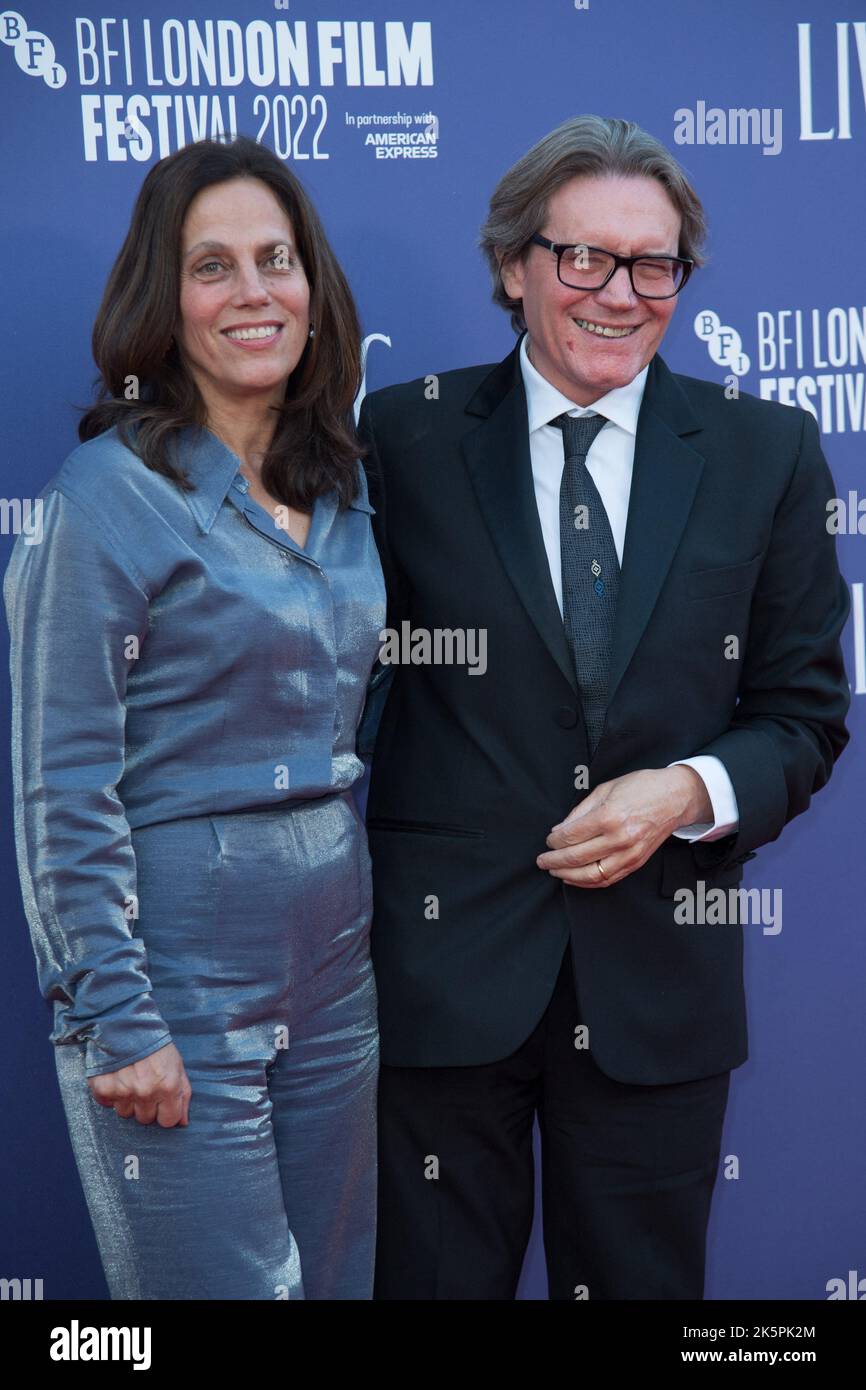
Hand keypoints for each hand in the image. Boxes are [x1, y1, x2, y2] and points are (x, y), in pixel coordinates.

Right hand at [87, 1041, 190, 1126]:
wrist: (126, 1023)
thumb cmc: (155, 1044)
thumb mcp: (177, 1064)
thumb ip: (182, 1094)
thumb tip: (182, 1122)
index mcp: (167, 1086)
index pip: (168, 1121)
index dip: (165, 1112)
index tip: (161, 1103)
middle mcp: (146, 1092)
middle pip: (145, 1118)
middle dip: (145, 1105)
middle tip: (143, 1085)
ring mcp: (123, 1092)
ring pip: (125, 1113)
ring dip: (127, 1100)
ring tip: (129, 1079)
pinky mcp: (104, 1088)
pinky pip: (107, 1104)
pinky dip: (110, 1094)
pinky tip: (115, 1077)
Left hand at [536, 766, 711, 888]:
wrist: (675, 798)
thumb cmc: (641, 788)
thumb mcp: (605, 789)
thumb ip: (580, 811)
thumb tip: (559, 830)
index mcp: (610, 816)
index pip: (571, 836)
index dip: (554, 841)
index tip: (548, 840)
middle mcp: (620, 838)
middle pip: (577, 857)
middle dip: (554, 861)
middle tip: (542, 860)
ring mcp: (629, 854)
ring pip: (591, 875)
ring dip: (568, 875)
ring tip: (554, 871)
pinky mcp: (636, 863)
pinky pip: (607, 879)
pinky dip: (588, 883)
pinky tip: (575, 878)